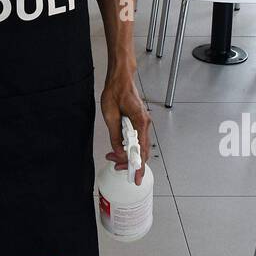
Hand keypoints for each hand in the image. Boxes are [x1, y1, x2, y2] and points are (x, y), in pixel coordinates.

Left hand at [100, 68, 150, 183]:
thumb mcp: (110, 115)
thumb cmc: (116, 91)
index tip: (136, 177)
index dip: (138, 166)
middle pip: (142, 150)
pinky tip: (120, 149)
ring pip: (140, 146)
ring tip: (114, 158)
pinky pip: (137, 139)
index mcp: (140, 122)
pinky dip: (129, 146)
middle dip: (130, 162)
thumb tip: (117, 151)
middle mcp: (145, 123)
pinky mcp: (139, 122)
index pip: (141, 150)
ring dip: (128, 154)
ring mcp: (143, 123)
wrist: (120, 78)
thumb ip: (115, 135)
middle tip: (117, 167)